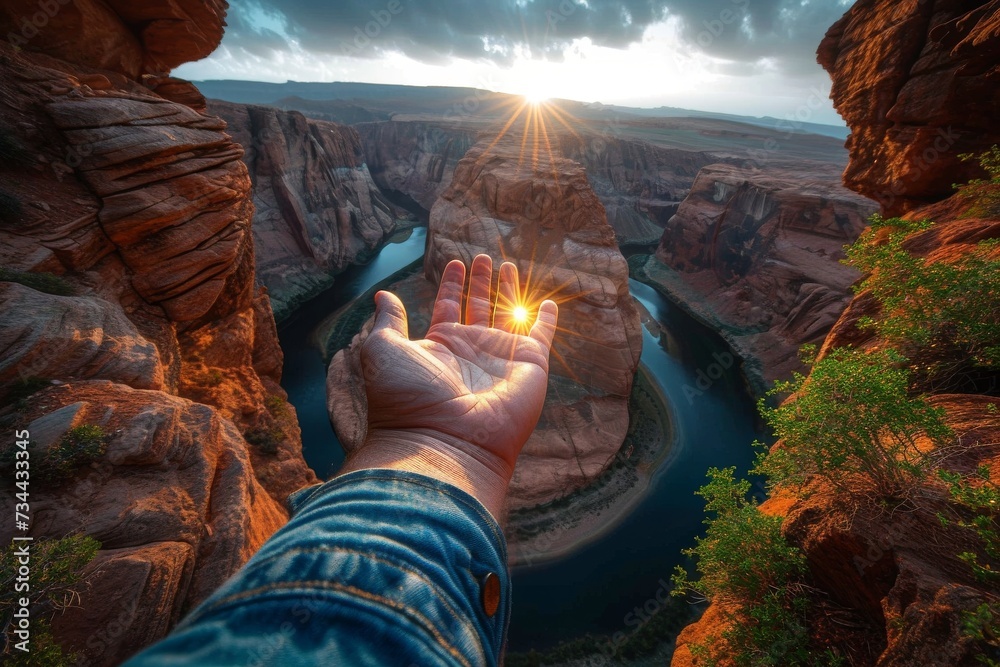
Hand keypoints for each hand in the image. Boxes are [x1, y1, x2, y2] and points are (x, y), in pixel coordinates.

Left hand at [337, 255, 557, 518]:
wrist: (446, 441)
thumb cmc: (408, 399)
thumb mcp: (383, 351)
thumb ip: (387, 320)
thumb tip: (382, 295)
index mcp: (439, 347)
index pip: (447, 308)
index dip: (451, 286)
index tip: (454, 263)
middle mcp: (470, 352)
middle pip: (478, 308)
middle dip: (480, 283)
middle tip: (482, 257)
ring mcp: (500, 359)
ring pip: (508, 315)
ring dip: (508, 291)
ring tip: (508, 264)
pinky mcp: (529, 366)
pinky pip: (541, 336)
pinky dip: (546, 320)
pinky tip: (548, 304)